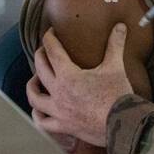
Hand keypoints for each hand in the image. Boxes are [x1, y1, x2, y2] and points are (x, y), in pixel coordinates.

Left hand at [27, 24, 133, 146]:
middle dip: (40, 56)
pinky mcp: (63, 126)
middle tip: (44, 50)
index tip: (50, 33)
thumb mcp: (116, 67)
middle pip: (40, 70)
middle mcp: (58, 92)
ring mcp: (58, 111)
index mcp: (68, 76)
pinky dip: (37, 116)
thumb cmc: (117, 95)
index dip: (49, 39)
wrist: (122, 124)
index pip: (53, 52)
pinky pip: (43, 123)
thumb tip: (120, 26)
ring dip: (32, 86)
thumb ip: (115, 45)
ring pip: (35, 98)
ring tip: (35, 79)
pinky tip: (38, 111)